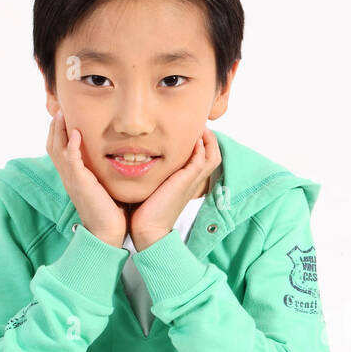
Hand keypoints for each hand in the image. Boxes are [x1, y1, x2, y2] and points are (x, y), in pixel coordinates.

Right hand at [46, 109, 126, 247]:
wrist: (108, 233)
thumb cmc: (110, 211)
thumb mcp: (104, 185)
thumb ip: (103, 171)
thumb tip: (115, 158)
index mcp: (74, 176)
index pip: (60, 149)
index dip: (59, 132)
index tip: (65, 115)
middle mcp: (69, 176)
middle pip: (53, 145)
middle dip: (55, 126)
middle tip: (60, 108)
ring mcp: (72, 180)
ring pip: (57, 150)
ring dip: (59, 131)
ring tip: (62, 114)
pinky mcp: (80, 184)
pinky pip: (71, 162)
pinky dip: (72, 147)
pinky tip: (76, 134)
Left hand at [128, 129, 221, 250]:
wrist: (147, 229)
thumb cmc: (145, 210)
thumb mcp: (153, 185)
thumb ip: (154, 171)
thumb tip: (137, 157)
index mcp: (187, 181)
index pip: (203, 156)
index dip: (201, 141)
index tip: (188, 128)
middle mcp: (194, 180)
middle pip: (213, 152)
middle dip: (208, 136)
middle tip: (196, 122)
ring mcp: (192, 180)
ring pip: (212, 153)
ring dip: (207, 137)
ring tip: (197, 124)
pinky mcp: (187, 181)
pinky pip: (202, 158)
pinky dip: (200, 145)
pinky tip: (191, 135)